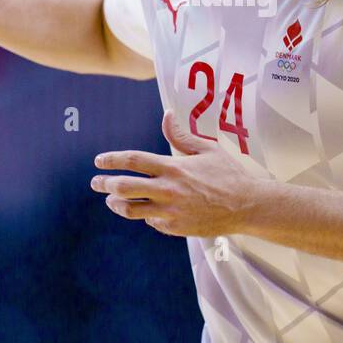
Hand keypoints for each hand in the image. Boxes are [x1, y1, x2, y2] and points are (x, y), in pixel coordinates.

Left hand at [92, 111, 256, 237]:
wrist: (247, 206)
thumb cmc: (229, 175)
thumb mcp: (207, 149)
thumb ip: (181, 135)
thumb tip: (167, 115)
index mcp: (173, 167)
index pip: (133, 160)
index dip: (111, 159)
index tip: (99, 161)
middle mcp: (167, 189)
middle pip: (124, 186)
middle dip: (104, 183)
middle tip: (96, 182)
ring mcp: (170, 211)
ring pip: (130, 209)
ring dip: (116, 204)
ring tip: (111, 201)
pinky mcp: (175, 228)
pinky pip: (151, 221)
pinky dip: (146, 215)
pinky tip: (146, 211)